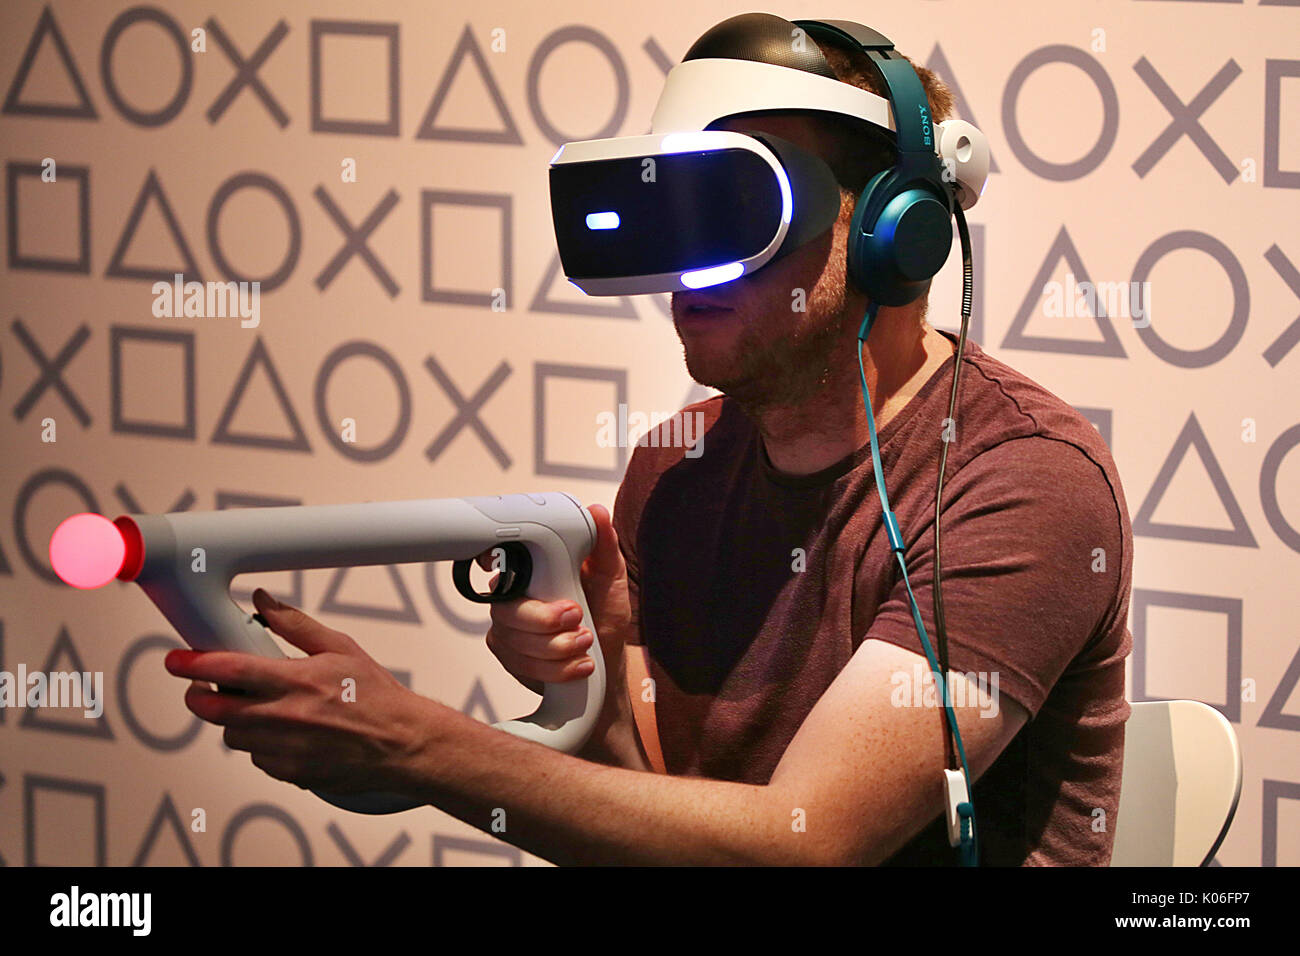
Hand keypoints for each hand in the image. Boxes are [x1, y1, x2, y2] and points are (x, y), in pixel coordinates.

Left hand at [164, 588, 436, 794]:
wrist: (402, 743)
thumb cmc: (375, 695)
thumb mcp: (340, 648)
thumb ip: (295, 625)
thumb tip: (263, 602)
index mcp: (295, 681)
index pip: (227, 670)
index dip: (193, 664)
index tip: (177, 660)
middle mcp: (284, 717)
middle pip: (214, 710)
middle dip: (198, 696)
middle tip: (199, 687)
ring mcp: (284, 749)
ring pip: (232, 735)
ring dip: (234, 720)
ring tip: (256, 707)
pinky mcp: (289, 773)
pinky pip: (256, 757)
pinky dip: (260, 743)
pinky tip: (282, 731)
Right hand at [481, 503, 632, 694]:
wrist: (608, 655)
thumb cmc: (604, 612)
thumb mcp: (610, 575)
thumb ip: (603, 545)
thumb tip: (597, 512)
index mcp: (530, 570)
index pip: (495, 558)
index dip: (491, 561)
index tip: (510, 570)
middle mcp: (513, 598)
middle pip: (507, 609)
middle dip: (544, 619)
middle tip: (576, 615)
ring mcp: (508, 630)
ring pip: (515, 640)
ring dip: (558, 646)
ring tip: (585, 640)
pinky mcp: (512, 659)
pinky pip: (524, 666)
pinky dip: (557, 668)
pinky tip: (578, 663)